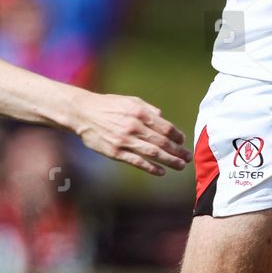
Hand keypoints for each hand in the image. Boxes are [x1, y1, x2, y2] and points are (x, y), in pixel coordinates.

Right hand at [71, 92, 189, 175]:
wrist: (83, 113)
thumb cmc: (109, 106)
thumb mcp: (130, 101)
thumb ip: (148, 110)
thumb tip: (163, 118)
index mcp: (140, 113)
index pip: (166, 127)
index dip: (177, 136)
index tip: (183, 141)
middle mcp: (134, 127)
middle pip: (162, 142)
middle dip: (178, 151)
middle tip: (188, 157)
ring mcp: (125, 141)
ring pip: (153, 153)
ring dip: (170, 161)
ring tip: (180, 166)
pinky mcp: (116, 152)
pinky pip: (137, 162)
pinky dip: (151, 168)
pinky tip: (161, 172)